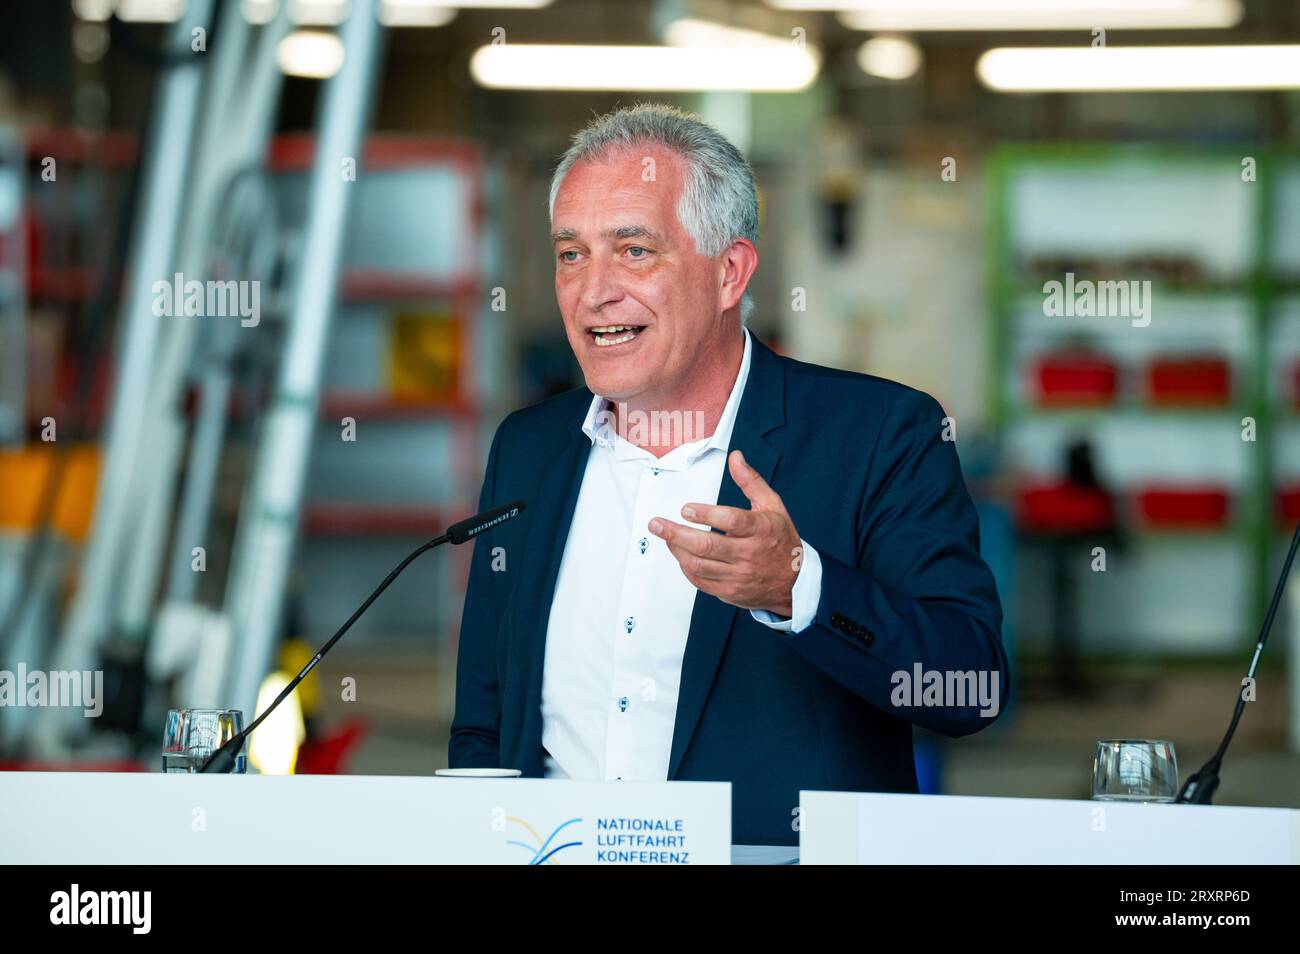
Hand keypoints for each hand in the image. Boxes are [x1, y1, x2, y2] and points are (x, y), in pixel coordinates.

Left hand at [648, 449, 802, 617]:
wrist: (793, 581)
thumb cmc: (781, 539)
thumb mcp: (772, 505)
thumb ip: (750, 481)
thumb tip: (735, 458)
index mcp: (760, 530)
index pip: (731, 521)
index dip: (706, 515)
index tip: (686, 509)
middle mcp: (749, 554)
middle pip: (707, 546)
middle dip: (676, 534)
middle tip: (657, 524)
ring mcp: (738, 575)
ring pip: (699, 565)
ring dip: (677, 549)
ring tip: (666, 536)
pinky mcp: (729, 591)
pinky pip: (700, 581)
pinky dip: (686, 567)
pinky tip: (680, 554)